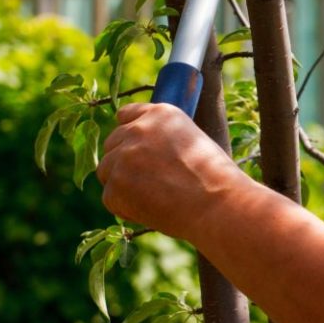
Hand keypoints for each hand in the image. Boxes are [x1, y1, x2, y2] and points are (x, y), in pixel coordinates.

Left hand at [97, 102, 239, 242]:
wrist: (216, 203)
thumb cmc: (213, 176)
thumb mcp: (192, 139)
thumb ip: (162, 137)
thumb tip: (144, 150)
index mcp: (159, 113)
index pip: (126, 115)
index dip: (130, 134)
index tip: (135, 147)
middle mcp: (137, 130)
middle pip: (112, 144)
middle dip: (123, 161)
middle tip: (148, 180)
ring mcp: (123, 157)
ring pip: (107, 170)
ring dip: (122, 184)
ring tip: (153, 196)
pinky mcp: (115, 186)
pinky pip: (110, 197)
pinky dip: (125, 207)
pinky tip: (153, 209)